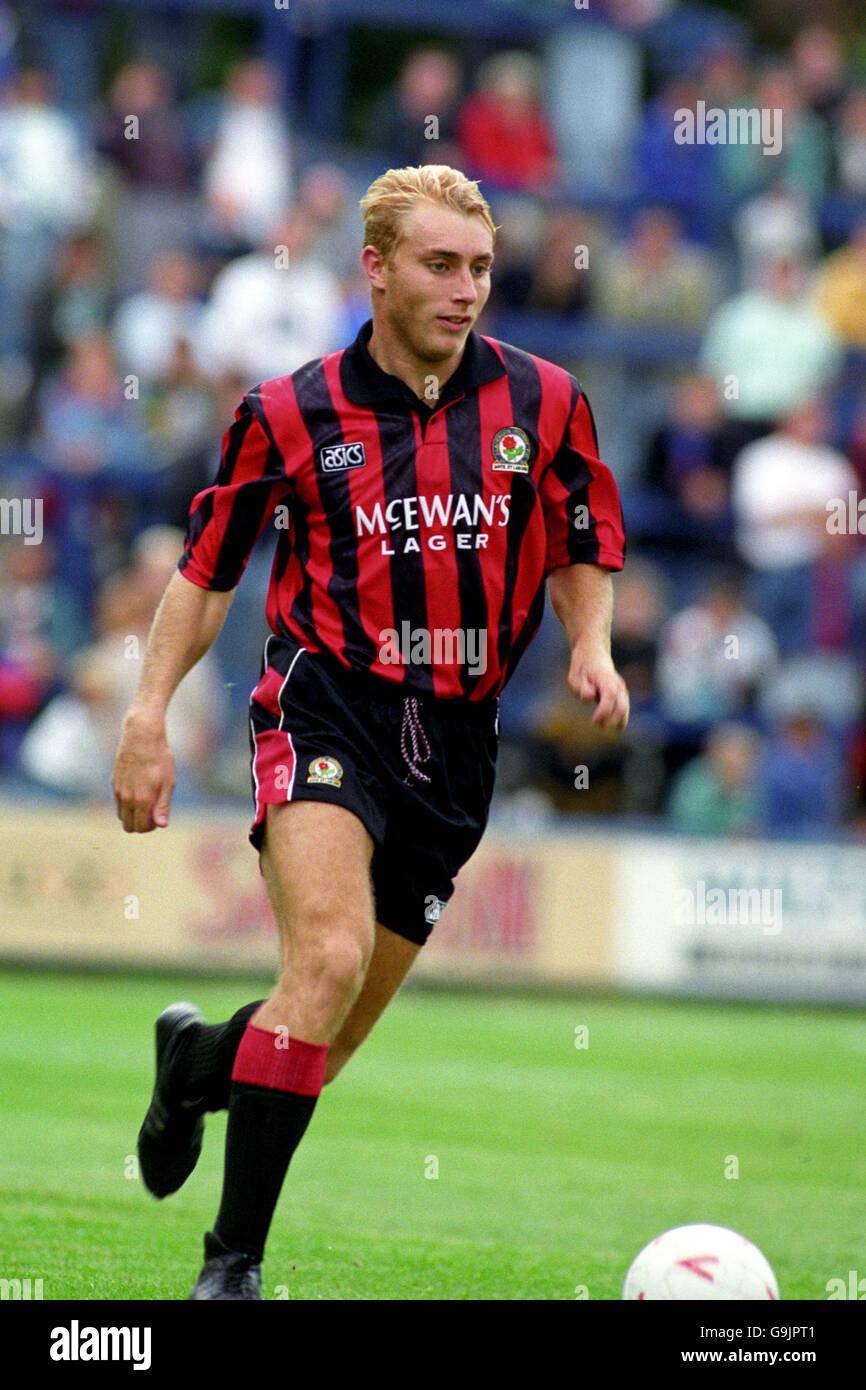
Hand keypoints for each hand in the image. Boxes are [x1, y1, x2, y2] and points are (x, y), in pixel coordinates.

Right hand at [112, 708, 175, 832]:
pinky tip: (138, 791)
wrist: (142, 737)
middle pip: (129, 826)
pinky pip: (118, 803)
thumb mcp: (168, 783)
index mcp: (142, 800)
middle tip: (153, 811)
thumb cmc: (159, 759)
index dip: (152, 826)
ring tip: (147, 801)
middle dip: (141, 824)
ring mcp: (118, 791)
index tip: (159, 816)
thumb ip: (163, 806)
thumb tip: (161, 825)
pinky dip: (127, 804)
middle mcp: (127, 798)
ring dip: (133, 814)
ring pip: (121, 815)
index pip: (141, 827)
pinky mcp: (114, 783)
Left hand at [567, 644, 629, 730]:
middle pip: (622, 705)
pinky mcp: (621, 694)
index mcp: (605, 679)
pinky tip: (612, 725)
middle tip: (599, 727)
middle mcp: (617, 684)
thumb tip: (589, 697)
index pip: (610, 697)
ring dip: (617, 721)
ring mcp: (621, 689)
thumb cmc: (582, 668)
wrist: (593, 654)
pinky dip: (620, 718)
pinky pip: (624, 708)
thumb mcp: (575, 677)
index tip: (594, 722)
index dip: (604, 712)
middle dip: (612, 720)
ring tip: (603, 727)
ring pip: (625, 707)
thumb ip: (582, 688)